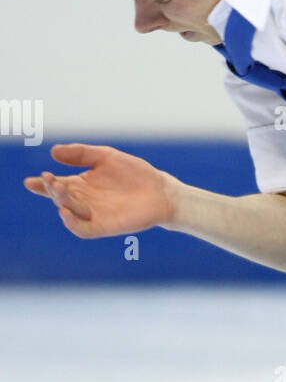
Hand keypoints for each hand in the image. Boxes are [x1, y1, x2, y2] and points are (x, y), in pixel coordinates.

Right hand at [23, 143, 178, 237]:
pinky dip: (72, 223)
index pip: (56, 185)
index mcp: (81, 184)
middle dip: (52, 189)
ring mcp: (94, 214)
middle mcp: (84, 200)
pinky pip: (83, 230)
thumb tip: (53, 151)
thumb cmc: (134, 173)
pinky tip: (66, 212)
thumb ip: (81, 153)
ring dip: (61, 201)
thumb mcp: (105, 156)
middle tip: (50, 179)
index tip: (30, 181)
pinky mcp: (105, 226)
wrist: (160, 190)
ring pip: (70, 211)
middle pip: (61, 197)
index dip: (41, 184)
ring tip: (59, 188)